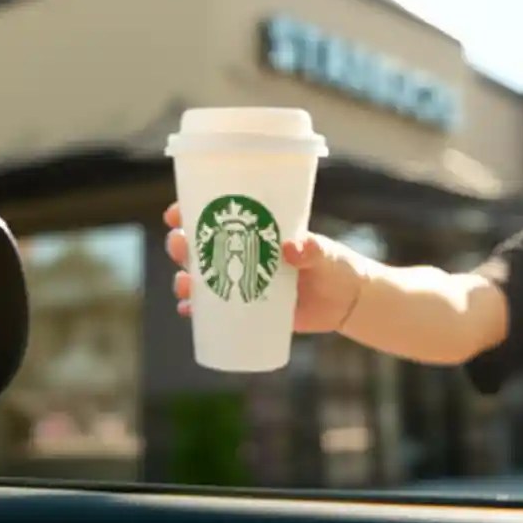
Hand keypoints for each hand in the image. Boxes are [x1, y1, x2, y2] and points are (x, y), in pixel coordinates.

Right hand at [164, 201, 370, 333]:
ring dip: (185, 279)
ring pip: (202, 278)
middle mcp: (243, 254)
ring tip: (184, 285)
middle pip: (200, 247)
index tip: (176, 212)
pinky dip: (198, 311)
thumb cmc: (335, 266)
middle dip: (181, 245)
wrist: (346, 301)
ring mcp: (242, 282)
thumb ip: (311, 249)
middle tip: (180, 246)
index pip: (217, 216)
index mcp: (256, 232)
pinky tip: (188, 311)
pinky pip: (214, 310)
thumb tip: (292, 248)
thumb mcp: (325, 253)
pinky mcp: (247, 309)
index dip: (190, 211)